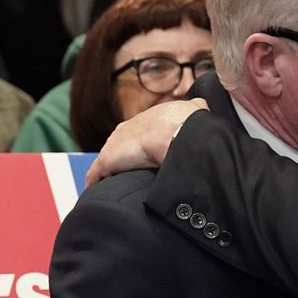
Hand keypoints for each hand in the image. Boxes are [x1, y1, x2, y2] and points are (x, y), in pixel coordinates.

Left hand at [85, 98, 208, 185]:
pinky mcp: (107, 162)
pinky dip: (95, 182)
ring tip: (112, 187)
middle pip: (118, 147)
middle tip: (129, 174)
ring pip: (106, 161)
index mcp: (144, 121)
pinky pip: (96, 174)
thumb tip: (203, 105)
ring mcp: (114, 146)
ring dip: (108, 173)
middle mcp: (125, 131)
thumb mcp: (195, 108)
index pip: (137, 134)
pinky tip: (96, 191)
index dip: (140, 146)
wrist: (175, 130)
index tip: (143, 157)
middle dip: (122, 159)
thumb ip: (197, 107)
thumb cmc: (186, 122)